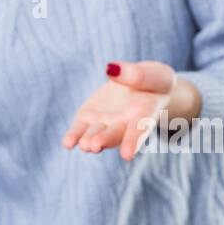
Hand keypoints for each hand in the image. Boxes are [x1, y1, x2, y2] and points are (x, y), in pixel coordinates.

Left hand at [63, 60, 186, 161]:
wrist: (142, 87)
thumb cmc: (155, 83)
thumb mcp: (154, 76)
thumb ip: (138, 75)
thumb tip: (112, 69)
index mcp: (145, 117)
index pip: (139, 130)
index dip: (133, 142)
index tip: (127, 155)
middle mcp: (124, 126)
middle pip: (114, 135)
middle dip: (105, 140)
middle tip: (96, 145)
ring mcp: (105, 124)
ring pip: (96, 135)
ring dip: (89, 140)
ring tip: (85, 145)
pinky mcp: (88, 118)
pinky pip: (80, 129)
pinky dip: (74, 136)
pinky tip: (68, 143)